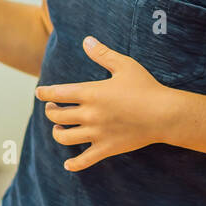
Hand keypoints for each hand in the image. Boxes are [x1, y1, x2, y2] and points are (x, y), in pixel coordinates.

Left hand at [35, 35, 172, 171]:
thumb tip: (86, 40)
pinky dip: (73, 164)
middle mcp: (89, 115)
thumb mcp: (124, 65)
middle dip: (50, 111)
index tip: (39, 93)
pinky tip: (67, 164)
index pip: (57, 94)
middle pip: (56, 116)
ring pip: (64, 138)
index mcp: (91, 93)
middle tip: (52, 108)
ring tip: (59, 128)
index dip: (44, 93)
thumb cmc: (146, 87)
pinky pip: (83, 161)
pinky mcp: (106, 148)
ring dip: (57, 133)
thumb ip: (102, 54)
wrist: (165, 114)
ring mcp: (97, 133)